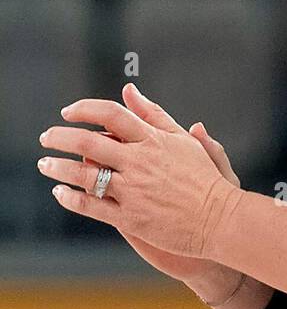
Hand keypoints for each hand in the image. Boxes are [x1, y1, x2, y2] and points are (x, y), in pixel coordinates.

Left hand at [37, 83, 242, 258]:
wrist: (220, 219)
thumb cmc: (205, 179)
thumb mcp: (183, 140)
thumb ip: (153, 114)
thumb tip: (129, 90)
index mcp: (153, 140)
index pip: (110, 114)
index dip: (84, 109)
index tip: (68, 112)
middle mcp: (140, 162)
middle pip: (88, 143)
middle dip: (60, 138)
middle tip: (46, 137)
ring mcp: (134, 190)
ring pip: (84, 175)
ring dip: (57, 167)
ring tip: (44, 164)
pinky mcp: (130, 217)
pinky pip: (91, 205)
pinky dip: (70, 197)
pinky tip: (60, 193)